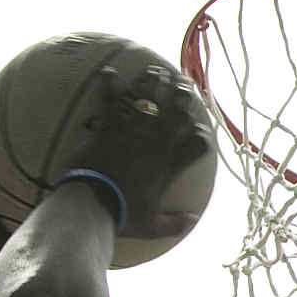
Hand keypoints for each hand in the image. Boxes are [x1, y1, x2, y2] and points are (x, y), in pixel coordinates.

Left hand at [54, 64, 214, 243]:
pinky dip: (108, 84)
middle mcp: (156, 142)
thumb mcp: (154, 225)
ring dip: (154, 82)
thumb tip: (192, 220)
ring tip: (156, 71)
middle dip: (182, 95)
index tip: (201, 127)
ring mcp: (132, 130)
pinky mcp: (108, 125)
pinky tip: (108, 72)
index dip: (202, 132)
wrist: (93, 203)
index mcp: (170, 165)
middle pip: (177, 110)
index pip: (198, 142)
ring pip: (149, 98)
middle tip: (183, 84)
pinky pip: (110, 99)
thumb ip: (175, 223)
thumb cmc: (123, 215)